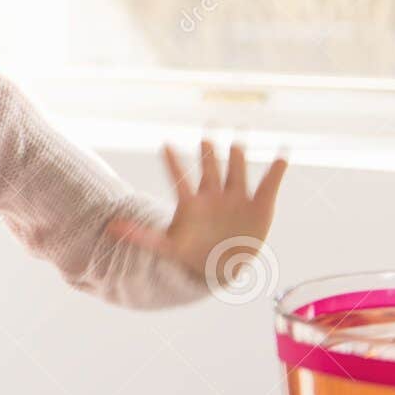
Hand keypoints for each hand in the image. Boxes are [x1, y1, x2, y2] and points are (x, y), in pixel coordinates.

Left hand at [105, 140, 286, 288]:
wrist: (222, 264)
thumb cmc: (192, 252)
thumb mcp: (166, 246)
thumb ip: (141, 237)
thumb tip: (110, 228)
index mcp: (192, 202)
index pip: (179, 179)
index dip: (173, 163)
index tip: (164, 144)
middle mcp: (214, 194)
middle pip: (210, 168)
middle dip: (209, 151)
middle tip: (207, 131)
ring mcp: (237, 197)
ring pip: (237, 170)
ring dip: (239, 154)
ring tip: (240, 135)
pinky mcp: (260, 205)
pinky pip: (270, 184)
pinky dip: (278, 170)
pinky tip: (284, 153)